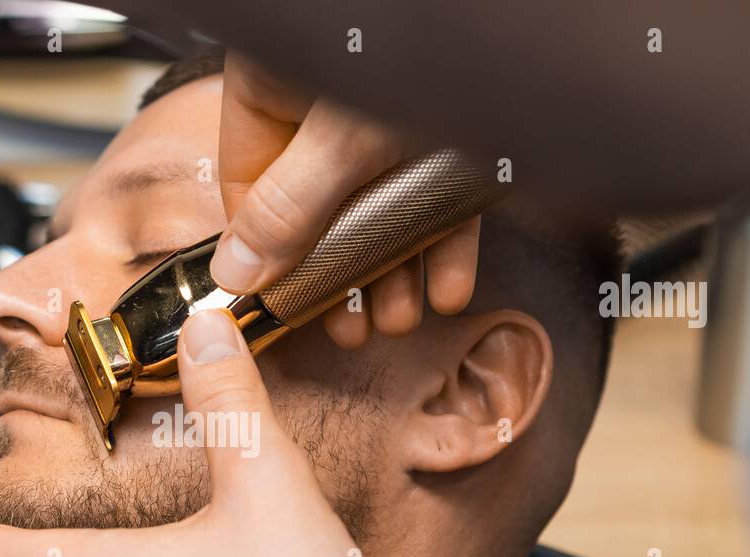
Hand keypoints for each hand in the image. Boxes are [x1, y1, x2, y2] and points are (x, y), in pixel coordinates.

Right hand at [211, 51, 480, 348]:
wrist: (513, 39)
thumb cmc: (422, 57)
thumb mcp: (341, 143)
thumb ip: (288, 208)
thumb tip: (236, 272)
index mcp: (274, 88)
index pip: (249, 186)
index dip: (267, 255)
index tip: (287, 304)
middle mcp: (323, 105)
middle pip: (318, 209)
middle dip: (340, 276)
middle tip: (349, 324)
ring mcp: (384, 119)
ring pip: (376, 210)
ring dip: (392, 274)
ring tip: (399, 318)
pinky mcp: (442, 131)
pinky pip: (431, 195)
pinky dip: (441, 245)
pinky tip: (447, 288)